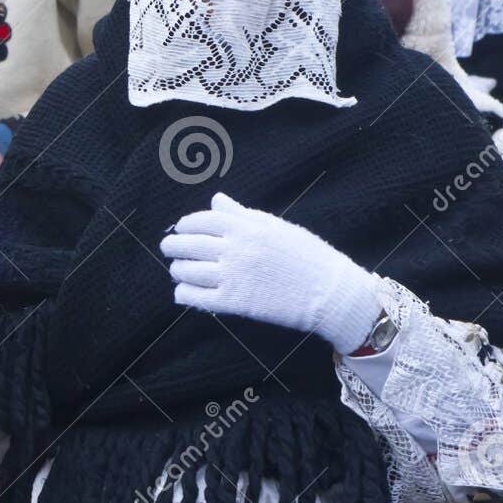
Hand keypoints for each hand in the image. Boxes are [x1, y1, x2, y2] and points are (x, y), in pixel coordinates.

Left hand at [160, 193, 382, 353]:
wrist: (332, 293)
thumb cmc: (308, 256)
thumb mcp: (276, 227)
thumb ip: (241, 214)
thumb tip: (216, 200)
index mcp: (244, 226)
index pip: (198, 221)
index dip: (184, 226)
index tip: (182, 229)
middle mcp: (234, 248)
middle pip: (186, 245)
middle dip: (173, 247)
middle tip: (171, 250)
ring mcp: (232, 275)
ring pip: (185, 271)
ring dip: (177, 271)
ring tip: (179, 272)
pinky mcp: (234, 302)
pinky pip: (195, 297)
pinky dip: (183, 294)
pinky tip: (183, 293)